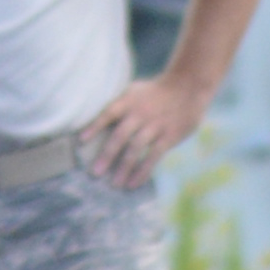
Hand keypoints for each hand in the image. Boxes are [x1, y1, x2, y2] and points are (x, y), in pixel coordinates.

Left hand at [83, 70, 209, 185]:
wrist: (188, 86)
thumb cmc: (155, 92)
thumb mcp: (134, 91)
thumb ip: (118, 106)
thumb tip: (94, 124)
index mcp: (128, 102)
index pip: (108, 113)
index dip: (95, 126)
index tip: (81, 141)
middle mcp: (140, 114)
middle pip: (121, 135)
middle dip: (107, 155)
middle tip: (95, 173)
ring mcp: (155, 125)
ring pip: (136, 148)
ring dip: (124, 167)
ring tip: (115, 184)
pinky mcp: (169, 136)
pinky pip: (154, 155)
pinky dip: (143, 170)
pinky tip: (133, 183)